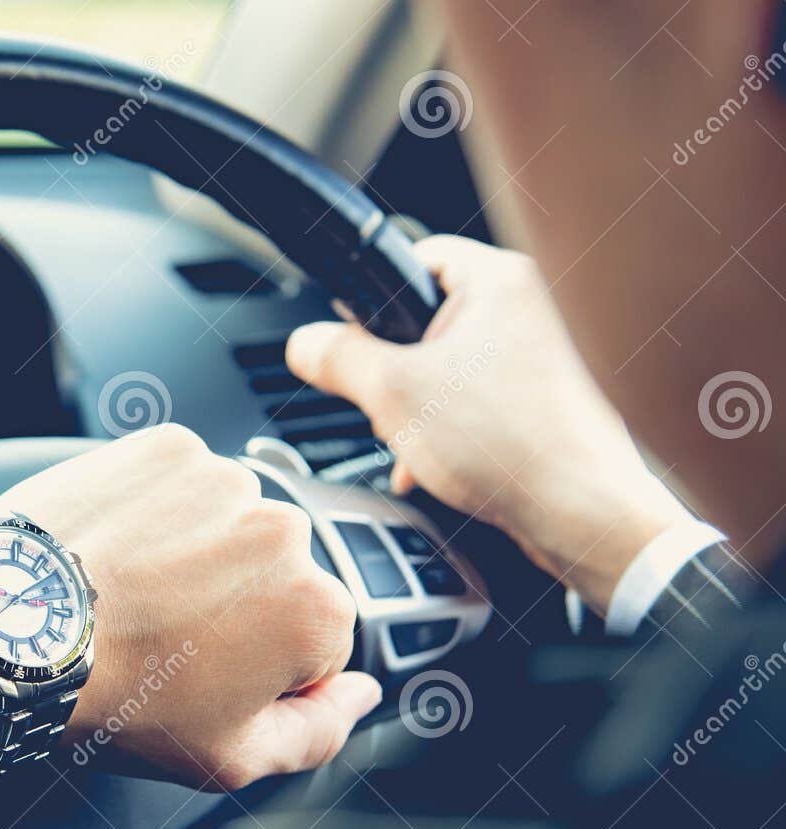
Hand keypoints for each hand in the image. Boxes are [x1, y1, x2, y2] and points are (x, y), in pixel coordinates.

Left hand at [0, 426, 379, 791]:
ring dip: (195, 552)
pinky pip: (180, 482)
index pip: (318, 643)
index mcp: (316, 610)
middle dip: (233, 605)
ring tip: (131, 592)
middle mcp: (284, 531)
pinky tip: (116, 550)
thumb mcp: (227, 759)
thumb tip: (362, 692)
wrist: (9, 629)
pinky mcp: (168, 447)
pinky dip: (155, 509)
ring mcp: (224, 480)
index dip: (259, 670)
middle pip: (276, 576)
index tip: (204, 677)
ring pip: (229, 524)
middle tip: (162, 638)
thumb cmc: (115, 698)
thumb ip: (319, 731)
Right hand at [285, 235, 692, 612]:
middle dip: (390, 376)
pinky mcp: (533, 400)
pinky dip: (441, 433)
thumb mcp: (392, 393)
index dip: (371, 304)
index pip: (409, 259)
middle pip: (418, 323)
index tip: (355, 343)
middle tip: (390, 405)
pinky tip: (433, 468)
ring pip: (440, 370)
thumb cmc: (510, 444)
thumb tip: (305, 344)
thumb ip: (338, 359)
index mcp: (494, 280)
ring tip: (417, 445)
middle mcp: (519, 308)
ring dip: (411, 412)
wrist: (580, 512)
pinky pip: (466, 404)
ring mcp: (530, 355)